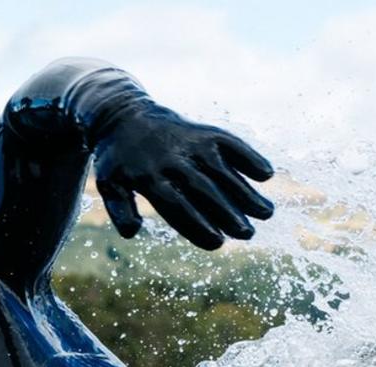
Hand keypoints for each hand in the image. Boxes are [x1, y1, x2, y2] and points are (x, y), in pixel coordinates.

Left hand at [93, 104, 274, 249]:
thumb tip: (132, 233)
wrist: (122, 114)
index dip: (197, 225)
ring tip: (266, 213)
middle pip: (204, 189)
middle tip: (247, 234)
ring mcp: (191, 144)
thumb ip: (119, 208)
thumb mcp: (108, 183)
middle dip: (227, 212)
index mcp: (147, 176)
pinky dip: (248, 156)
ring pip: (222, 169)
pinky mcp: (205, 132)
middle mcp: (173, 159)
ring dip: (245, 191)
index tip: (218, 244)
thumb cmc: (118, 159)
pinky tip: (266, 175)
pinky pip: (230, 144)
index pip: (176, 205)